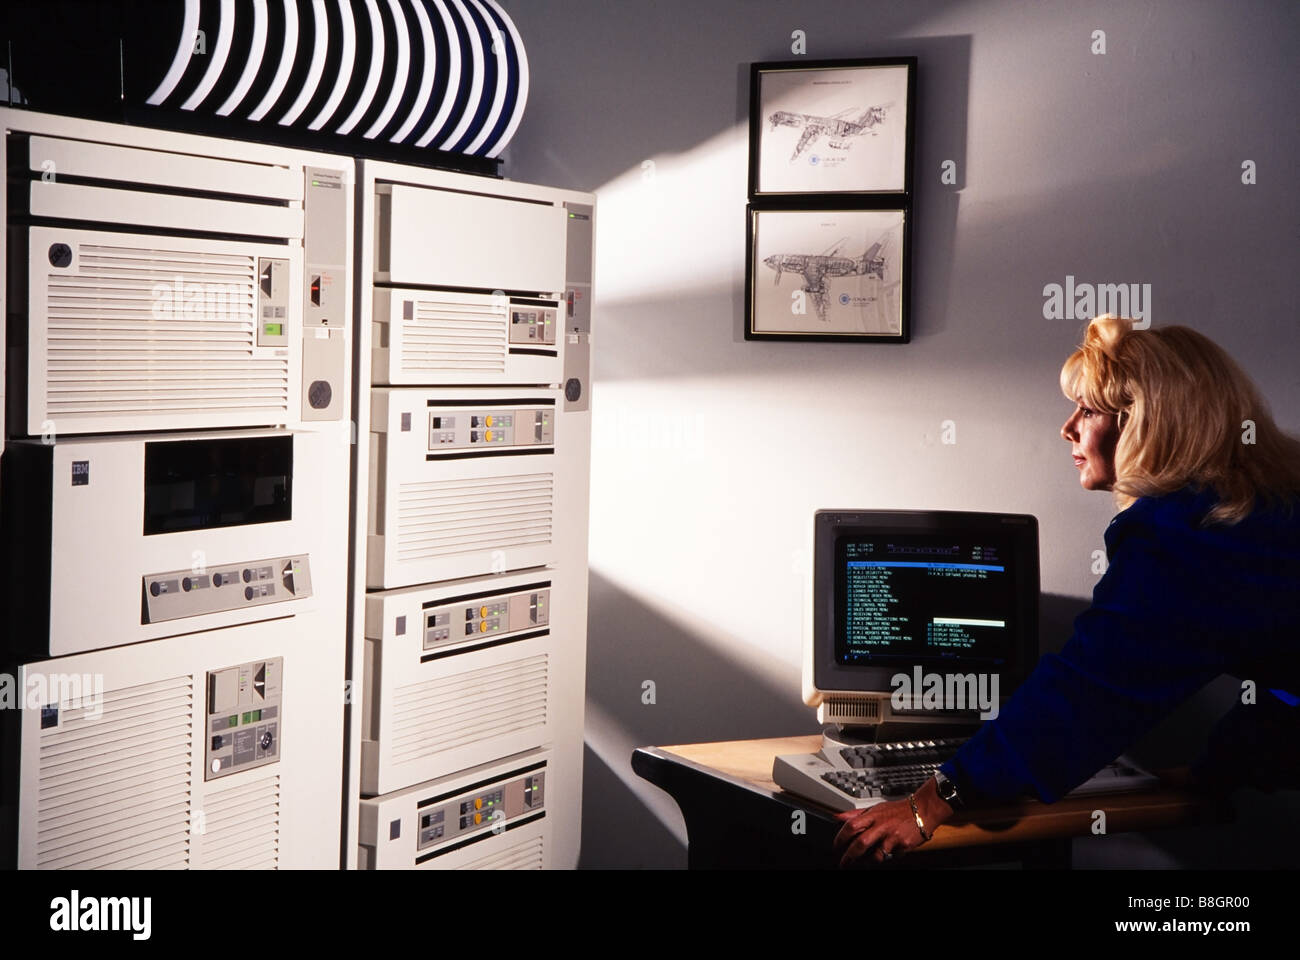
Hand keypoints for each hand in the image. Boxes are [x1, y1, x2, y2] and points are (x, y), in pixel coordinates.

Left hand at [833, 777, 953, 866]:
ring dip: (869, 860)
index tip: (836, 847)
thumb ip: (856, 814)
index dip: (840, 838)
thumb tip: (837, 817)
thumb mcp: (875, 808)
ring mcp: (893, 837)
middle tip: (844, 863)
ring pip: (876, 855)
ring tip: (866, 860)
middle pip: (861, 843)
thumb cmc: (897, 811)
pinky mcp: (904, 846)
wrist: (923, 811)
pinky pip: (892, 857)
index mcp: (873, 816)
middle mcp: (882, 826)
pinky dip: (888, 857)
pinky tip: (890, 851)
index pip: (851, 826)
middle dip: (850, 856)